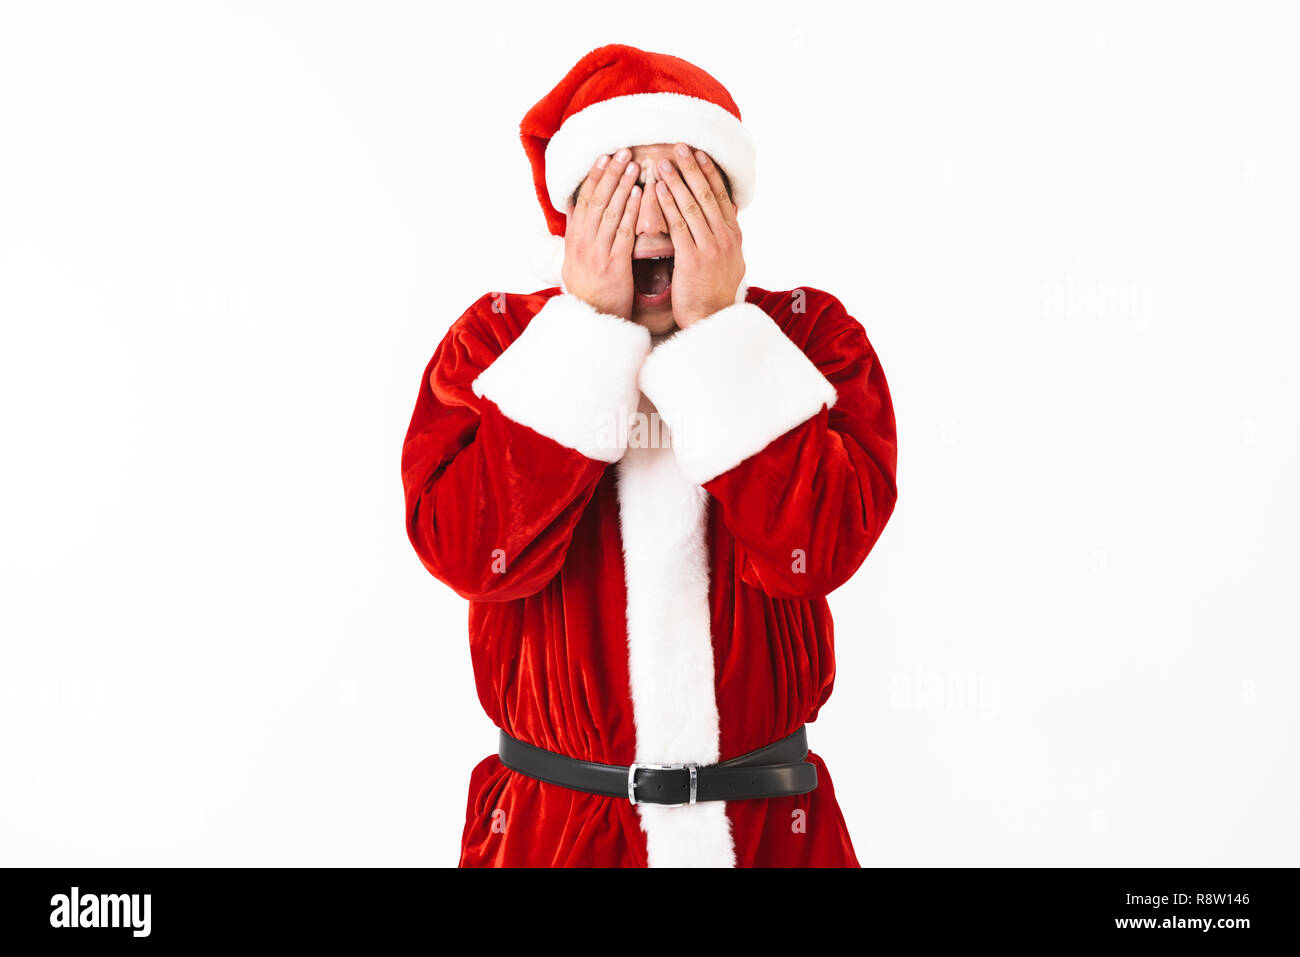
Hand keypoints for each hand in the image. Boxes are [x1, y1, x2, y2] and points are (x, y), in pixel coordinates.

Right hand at [561, 147, 641, 318]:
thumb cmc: (591, 290)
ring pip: (609, 212)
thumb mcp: (576, 260)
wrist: (594, 320)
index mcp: (573, 239)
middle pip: (596, 200)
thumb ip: (578, 232)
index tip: (604, 156)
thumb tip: (577, 206)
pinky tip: (639, 195)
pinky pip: (623, 233)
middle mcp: (582, 243)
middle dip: (609, 173)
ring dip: (621, 186)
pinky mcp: (613, 265)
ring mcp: (596, 253)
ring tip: (633, 165)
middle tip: (622, 151)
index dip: (594, 176)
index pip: (583, 200)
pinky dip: (631, 212)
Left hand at [653, 144, 744, 327]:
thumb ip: (726, 235)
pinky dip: (669, 205)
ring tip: (663, 163)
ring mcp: (711, 248)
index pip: (720, 196)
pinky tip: (659, 190)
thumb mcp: (729, 261)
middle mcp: (725, 238)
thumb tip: (728, 211)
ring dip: (677, 181)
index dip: (709, 173)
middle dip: (692, 168)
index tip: (699, 153)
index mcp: (733, 236)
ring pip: (693, 206)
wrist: (711, 320)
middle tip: (679, 147)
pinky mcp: (694, 259)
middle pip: (707, 195)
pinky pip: (679, 226)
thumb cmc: (714, 293)